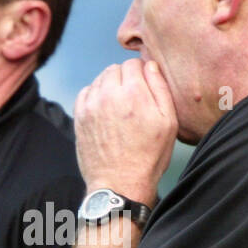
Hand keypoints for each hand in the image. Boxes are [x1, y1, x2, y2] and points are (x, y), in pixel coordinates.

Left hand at [74, 59, 177, 205]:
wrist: (119, 184)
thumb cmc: (148, 156)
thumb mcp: (168, 122)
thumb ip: (160, 87)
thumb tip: (150, 65)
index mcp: (133, 92)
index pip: (134, 63)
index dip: (142, 74)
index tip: (145, 89)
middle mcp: (108, 94)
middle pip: (115, 69)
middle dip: (125, 79)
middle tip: (133, 100)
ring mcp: (90, 104)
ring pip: (100, 79)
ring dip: (109, 87)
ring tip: (120, 108)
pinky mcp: (79, 115)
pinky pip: (87, 92)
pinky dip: (96, 96)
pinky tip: (105, 112)